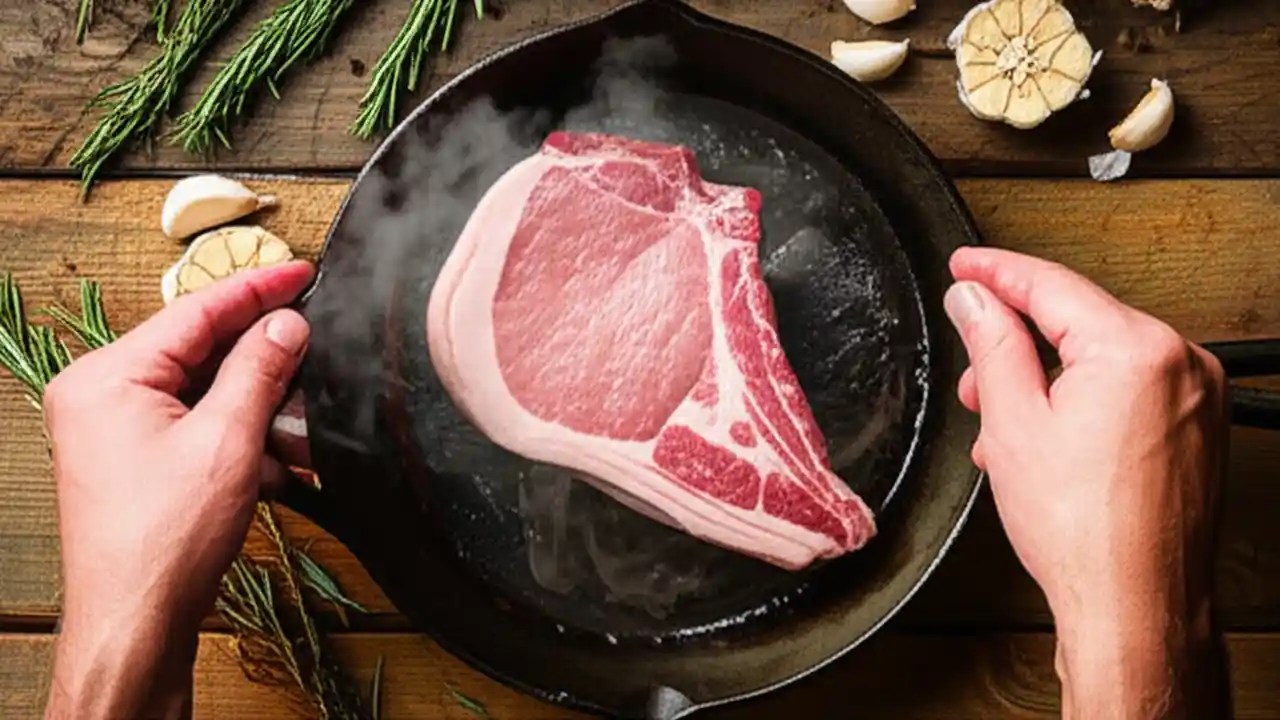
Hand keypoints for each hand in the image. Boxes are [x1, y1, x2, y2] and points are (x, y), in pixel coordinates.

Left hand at [43, 262, 313, 719]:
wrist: (136, 621)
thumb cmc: (164, 538)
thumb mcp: (227, 441)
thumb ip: (259, 372)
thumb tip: (286, 324)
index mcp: (108, 376)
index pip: (194, 312)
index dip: (256, 290)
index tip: (302, 272)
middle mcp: (101, 394)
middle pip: (198, 350)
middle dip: (262, 358)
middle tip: (314, 345)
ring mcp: (114, 429)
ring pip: (202, 390)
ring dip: (256, 406)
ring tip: (299, 423)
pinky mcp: (134, 460)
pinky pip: (195, 425)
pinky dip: (238, 435)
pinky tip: (275, 461)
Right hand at [944, 247, 1225, 718]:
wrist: (1136, 608)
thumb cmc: (1083, 532)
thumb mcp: (1012, 423)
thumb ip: (992, 343)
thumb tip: (977, 298)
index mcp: (1134, 349)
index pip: (1051, 285)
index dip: (996, 271)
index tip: (966, 265)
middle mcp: (1180, 363)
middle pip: (1078, 324)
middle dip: (1017, 348)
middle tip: (973, 377)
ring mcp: (1198, 398)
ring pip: (1101, 362)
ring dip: (1046, 384)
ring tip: (1005, 430)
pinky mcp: (1200, 429)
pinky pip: (1130, 392)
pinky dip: (1083, 405)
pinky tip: (1047, 443)